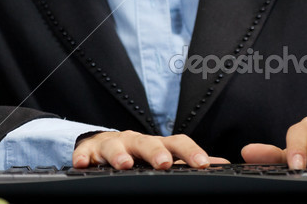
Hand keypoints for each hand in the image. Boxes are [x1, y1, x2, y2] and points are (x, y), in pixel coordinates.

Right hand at [73, 130, 229, 169]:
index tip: (202, 165)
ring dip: (120, 155)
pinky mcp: (90, 150)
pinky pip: (86, 152)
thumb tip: (223, 165)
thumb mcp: (165, 156)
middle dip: (156, 152)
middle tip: (165, 163)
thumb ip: (191, 161)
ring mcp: (113, 144)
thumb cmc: (140, 154)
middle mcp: (137, 141)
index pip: (178, 144)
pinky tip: (83, 164)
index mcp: (158, 144)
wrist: (104, 145)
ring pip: (117, 146)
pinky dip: (84, 157)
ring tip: (124, 165)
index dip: (191, 152)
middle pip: (148, 142)